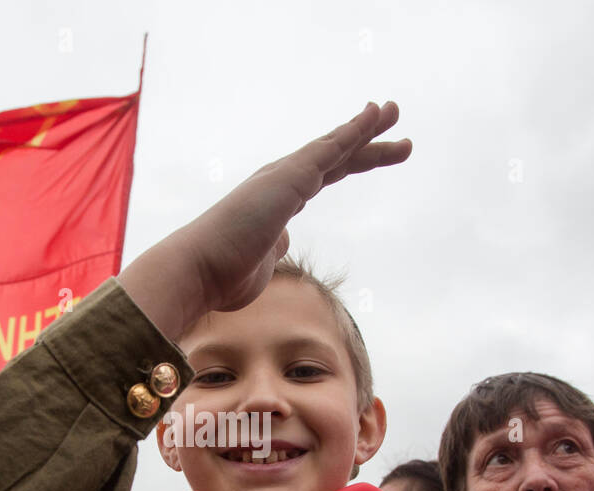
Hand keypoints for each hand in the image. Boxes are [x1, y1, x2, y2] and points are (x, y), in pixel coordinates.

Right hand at [119, 102, 409, 340]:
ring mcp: (285, 176)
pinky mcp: (292, 177)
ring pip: (336, 146)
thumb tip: (283, 239)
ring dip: (367, 129)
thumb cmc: (222, 275)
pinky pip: (332, 148)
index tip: (366, 156)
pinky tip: (375, 115)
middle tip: (394, 130)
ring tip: (394, 112)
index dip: (345, 162)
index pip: (320, 176)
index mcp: (276, 201)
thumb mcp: (259, 263)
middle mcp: (280, 181)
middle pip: (334, 157)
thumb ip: (273, 247)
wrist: (199, 269)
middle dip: (365, 142)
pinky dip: (355, 129)